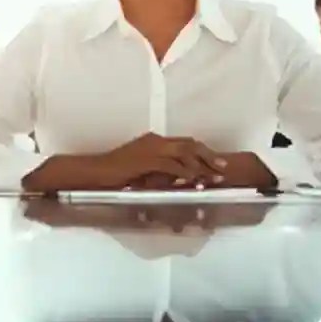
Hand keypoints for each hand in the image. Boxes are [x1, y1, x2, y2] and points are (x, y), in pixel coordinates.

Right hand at [98, 132, 228, 188]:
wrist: (97, 171)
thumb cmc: (116, 173)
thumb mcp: (143, 170)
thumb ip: (160, 171)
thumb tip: (178, 179)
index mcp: (155, 140)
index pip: (185, 143)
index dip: (203, 152)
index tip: (217, 162)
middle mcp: (156, 140)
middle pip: (190, 144)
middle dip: (209, 156)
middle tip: (223, 168)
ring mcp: (152, 148)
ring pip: (185, 153)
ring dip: (201, 166)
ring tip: (214, 178)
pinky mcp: (147, 159)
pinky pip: (172, 166)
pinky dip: (185, 173)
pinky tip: (195, 181)